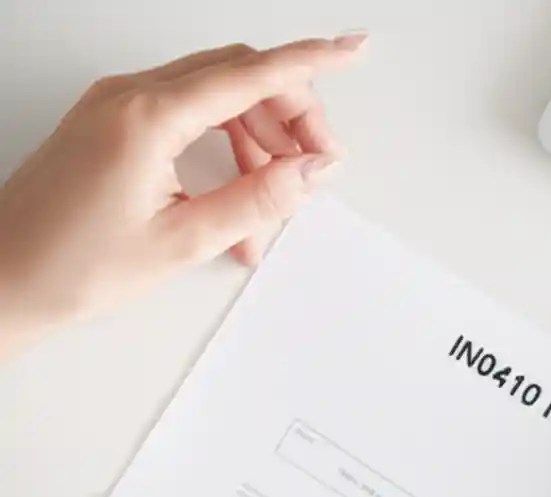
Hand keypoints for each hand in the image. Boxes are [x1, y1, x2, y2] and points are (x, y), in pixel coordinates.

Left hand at [0, 36, 364, 356]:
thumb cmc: (70, 268)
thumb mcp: (182, 241)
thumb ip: (257, 199)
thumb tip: (313, 169)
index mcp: (148, 118)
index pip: (249, 75)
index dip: (310, 61)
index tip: (353, 48)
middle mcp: (130, 96)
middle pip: (237, 74)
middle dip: (291, 110)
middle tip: (319, 162)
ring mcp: (116, 104)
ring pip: (215, 91)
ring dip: (259, 132)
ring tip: (277, 196)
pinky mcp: (110, 121)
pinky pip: (186, 111)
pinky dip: (224, 141)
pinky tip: (238, 195)